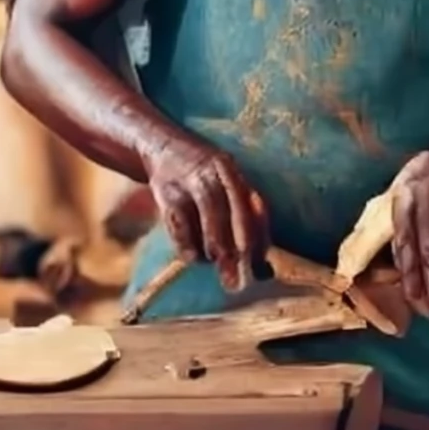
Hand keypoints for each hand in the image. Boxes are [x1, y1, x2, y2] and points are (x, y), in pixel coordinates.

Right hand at [143, 136, 269, 291]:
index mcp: (233, 171)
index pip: (254, 206)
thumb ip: (247, 219)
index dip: (259, 238)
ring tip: (215, 261)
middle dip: (237, 251)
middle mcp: (213, 174)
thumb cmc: (204, 177)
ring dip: (215, 250)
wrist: (162, 146)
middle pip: (233, 214)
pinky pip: (181, 230)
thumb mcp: (227, 185)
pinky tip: (193, 255)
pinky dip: (189, 249)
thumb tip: (266, 272)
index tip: (261, 268)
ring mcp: (189, 183)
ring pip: (210, 222)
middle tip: (238, 283)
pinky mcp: (166, 195)